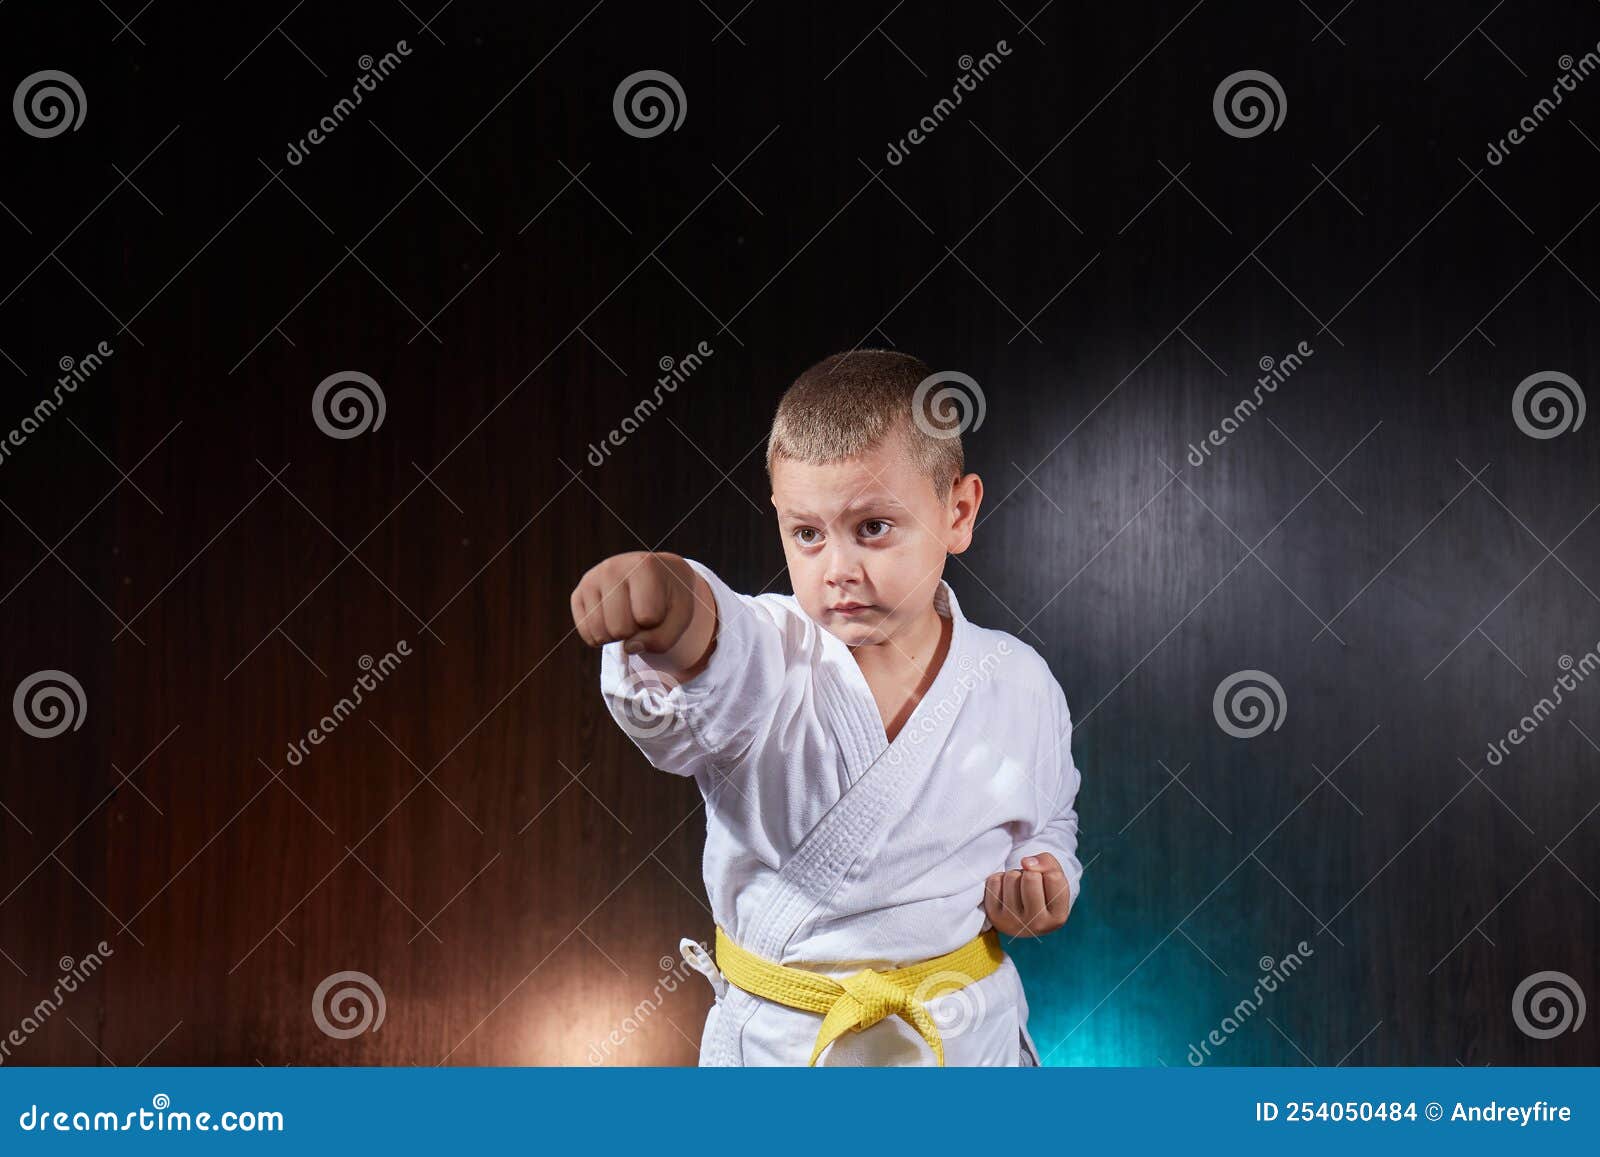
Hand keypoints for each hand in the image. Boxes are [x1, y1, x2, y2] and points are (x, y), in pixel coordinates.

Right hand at [571, 552, 715, 675]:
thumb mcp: (681, 616)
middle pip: (620, 629)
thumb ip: (663, 638)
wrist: (655, 575)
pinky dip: (601, 637)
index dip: (657, 621)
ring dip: (617, 637)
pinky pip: (585, 632)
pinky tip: (612, 621)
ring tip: (628, 618)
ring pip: (599, 633)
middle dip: (635, 632)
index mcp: (643, 566)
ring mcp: (591, 579)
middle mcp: (612, 568)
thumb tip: (628, 647)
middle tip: (641, 616)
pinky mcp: (578, 593)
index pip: (647, 617)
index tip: (660, 604)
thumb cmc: (669, 597)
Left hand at [984, 853, 1071, 936]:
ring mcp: (1013, 922)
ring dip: (1014, 875)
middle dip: (1029, 872)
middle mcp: (1037, 924)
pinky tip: (1005, 892)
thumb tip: (1025, 863)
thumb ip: (1047, 863)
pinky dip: (999, 879)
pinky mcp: (994, 916)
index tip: (1045, 882)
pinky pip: (994, 881)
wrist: (1021, 916)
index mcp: (1058, 917)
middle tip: (1030, 884)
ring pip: (1011, 877)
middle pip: (1030, 877)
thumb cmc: (1042, 892)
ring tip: (1018, 888)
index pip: (1053, 877)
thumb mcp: (1054, 876)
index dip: (1047, 871)